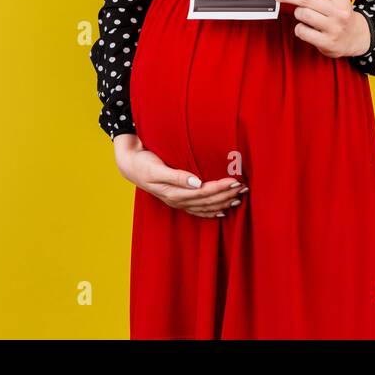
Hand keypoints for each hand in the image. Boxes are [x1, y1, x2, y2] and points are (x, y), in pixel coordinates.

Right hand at [113, 133, 247, 217]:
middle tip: (244, 187)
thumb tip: (196, 182)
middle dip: (226, 195)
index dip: (221, 188)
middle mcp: (178, 200)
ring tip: (239, 198)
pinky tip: (222, 211)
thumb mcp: (157, 168)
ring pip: (205, 207)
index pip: (203, 192)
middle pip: (207, 201)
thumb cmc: (144, 163)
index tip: (235, 181)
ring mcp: (178, 202)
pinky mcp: (177, 199)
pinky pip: (197, 210)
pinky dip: (211, 211)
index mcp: (174, 192)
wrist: (131, 166)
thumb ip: (176, 176)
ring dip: (223, 202)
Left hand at [270, 0, 371, 58]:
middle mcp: (339, 11)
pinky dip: (299, 29)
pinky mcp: (328, 42)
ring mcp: (334, 27)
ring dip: (297, 13)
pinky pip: (302, 31)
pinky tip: (306, 29)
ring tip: (303, 15)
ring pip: (302, 14)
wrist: (356, 37)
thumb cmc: (339, 15)